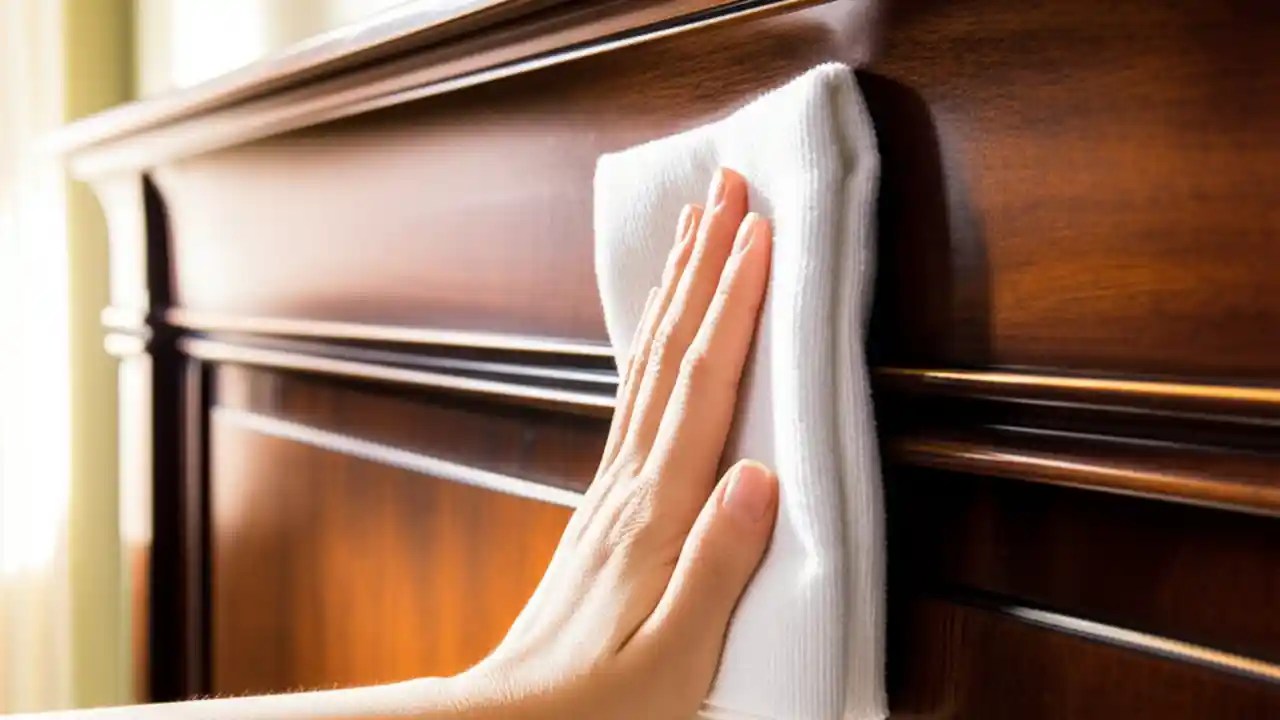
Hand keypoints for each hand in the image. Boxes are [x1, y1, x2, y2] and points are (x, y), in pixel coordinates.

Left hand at [457, 168, 777, 718]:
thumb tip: (761, 477)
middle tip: (724, 189)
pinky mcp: (606, 503)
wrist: (515, 719)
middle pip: (670, 352)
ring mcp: (612, 488)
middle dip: (702, 265)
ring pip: (647, 366)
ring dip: (675, 292)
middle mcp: (630, 484)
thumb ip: (719, 567)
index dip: (733, 305)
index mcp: (658, 512)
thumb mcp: (675, 656)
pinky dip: (653, 347)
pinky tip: (662, 333)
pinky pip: (632, 399)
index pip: (703, 386)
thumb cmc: (602, 702)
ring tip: (694, 231)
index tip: (758, 234)